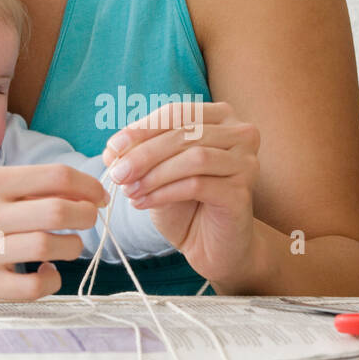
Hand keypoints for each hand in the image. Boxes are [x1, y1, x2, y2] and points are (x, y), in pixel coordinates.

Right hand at [0, 164, 108, 303]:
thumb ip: (17, 187)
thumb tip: (72, 190)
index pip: (57, 177)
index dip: (88, 186)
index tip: (98, 196)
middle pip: (62, 211)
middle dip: (86, 216)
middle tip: (87, 220)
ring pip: (52, 246)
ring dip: (72, 247)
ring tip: (66, 246)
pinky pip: (33, 286)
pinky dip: (51, 280)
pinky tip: (47, 272)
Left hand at [101, 101, 260, 286]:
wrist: (212, 246)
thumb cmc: (186, 203)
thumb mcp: (157, 172)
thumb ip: (137, 155)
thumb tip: (112, 149)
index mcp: (220, 117)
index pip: (177, 113)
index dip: (142, 129)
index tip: (113, 148)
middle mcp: (241, 134)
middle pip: (185, 134)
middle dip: (144, 154)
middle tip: (117, 174)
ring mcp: (246, 163)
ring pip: (194, 158)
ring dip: (154, 174)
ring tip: (129, 191)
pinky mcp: (242, 193)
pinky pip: (198, 185)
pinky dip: (164, 193)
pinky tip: (144, 203)